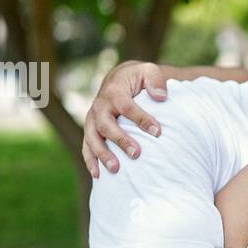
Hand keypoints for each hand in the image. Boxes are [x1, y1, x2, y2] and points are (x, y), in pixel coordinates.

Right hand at [82, 60, 167, 177]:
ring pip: (92, 138)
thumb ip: (156, 80)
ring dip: (102, 155)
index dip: (141, 119)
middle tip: (136, 154)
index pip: (126, 106)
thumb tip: (161, 97)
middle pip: (106, 125)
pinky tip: (98, 176)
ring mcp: (93, 119)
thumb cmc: (138, 79)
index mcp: (114, 91)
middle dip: (120, 140)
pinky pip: (86, 147)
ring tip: (116, 169)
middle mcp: (100, 106)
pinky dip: (90, 161)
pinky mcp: (91, 130)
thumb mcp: (149, 71)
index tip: (157, 132)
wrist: (119, 80)